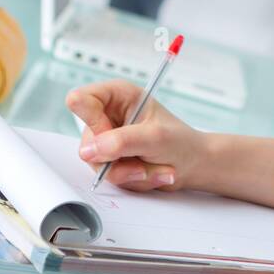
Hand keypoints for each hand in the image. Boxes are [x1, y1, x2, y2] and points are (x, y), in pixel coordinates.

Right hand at [67, 79, 207, 190]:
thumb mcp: (155, 137)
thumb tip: (89, 150)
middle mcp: (109, 114)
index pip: (80, 100)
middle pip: (87, 140)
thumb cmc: (181, 142)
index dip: (92, 122)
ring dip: (128, 172)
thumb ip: (121, 142)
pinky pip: (107, 175)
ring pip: (96, 162)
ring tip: (151, 166)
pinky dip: (130, 178)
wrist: (193, 165)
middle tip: (142, 160)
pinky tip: (148, 171)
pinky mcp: (110, 158)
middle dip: (117, 158)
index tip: (111, 136)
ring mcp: (107, 138)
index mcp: (118, 95)